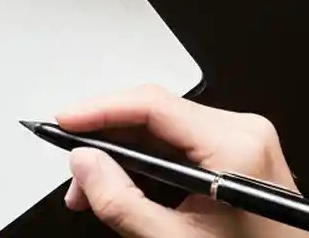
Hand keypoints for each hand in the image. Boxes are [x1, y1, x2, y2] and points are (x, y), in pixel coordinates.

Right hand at [58, 85, 308, 237]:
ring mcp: (245, 141)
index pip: (152, 105)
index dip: (99, 110)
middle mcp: (244, 131)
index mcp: (236, 144)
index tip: (63, 122)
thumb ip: (122, 202)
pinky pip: (181, 146)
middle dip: (106, 143)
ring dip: (124, 157)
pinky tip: (126, 188)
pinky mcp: (241, 155)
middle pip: (155, 116)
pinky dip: (149, 166)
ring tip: (94, 192)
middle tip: (75, 175)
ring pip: (164, 131)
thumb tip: (84, 164)